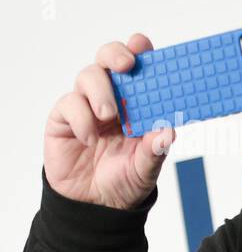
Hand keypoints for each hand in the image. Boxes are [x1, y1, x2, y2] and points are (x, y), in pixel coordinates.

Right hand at [44, 33, 176, 209]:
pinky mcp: (64, 118)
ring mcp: (87, 106)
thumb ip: (155, 150)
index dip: (141, 52)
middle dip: (117, 54)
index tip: (144, 46)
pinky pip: (69, 104)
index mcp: (139, 104)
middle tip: (126, 65)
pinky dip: (81, 117)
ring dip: (101, 91)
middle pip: (109, 59)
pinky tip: (89, 138)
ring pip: (88, 76)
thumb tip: (167, 131)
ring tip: (109, 116)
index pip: (140, 69)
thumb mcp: (146, 169)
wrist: (95, 205)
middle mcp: (113, 98)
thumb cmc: (124, 179)